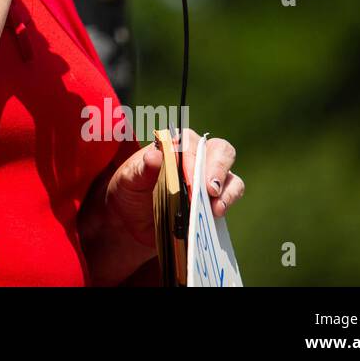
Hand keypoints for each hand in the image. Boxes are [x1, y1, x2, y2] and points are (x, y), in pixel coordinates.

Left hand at [103, 128, 245, 249]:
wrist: (133, 218)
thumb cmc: (130, 190)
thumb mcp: (128, 179)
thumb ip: (141, 169)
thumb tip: (154, 156)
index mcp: (174, 143)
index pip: (190, 142)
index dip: (192, 158)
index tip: (189, 177)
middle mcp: (197, 154)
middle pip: (220, 150)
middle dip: (217, 168)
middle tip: (209, 190)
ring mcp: (210, 176)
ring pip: (230, 174)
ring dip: (226, 190)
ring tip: (216, 207)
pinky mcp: (217, 197)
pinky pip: (231, 195)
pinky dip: (227, 202)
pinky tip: (217, 213)